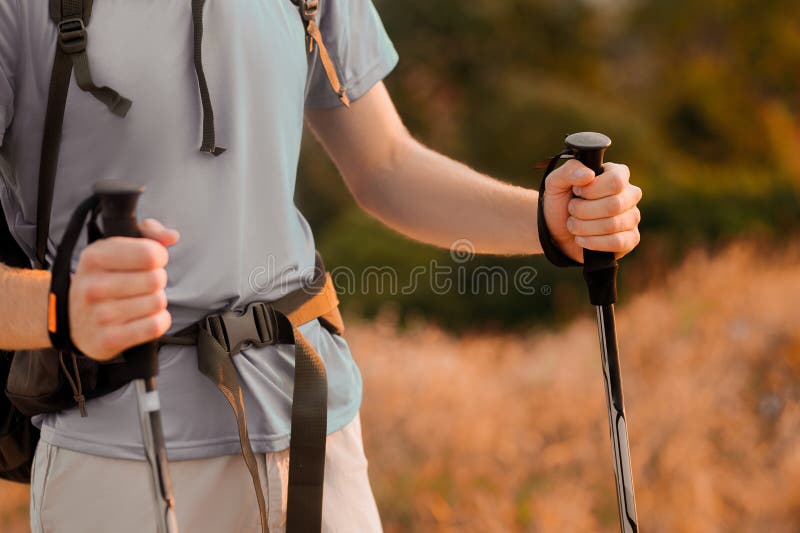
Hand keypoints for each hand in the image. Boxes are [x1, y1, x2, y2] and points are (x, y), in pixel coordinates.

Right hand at [69, 219, 179, 360]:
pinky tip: (143, 318)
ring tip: (138, 301)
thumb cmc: (103, 279)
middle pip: (156, 279)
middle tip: (141, 284)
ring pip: (158, 302)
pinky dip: (158, 321)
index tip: (151, 261)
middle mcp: (93, 286)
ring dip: (156, 302)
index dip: (159, 256)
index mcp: (94, 257)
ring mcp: (100, 315)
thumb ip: (148, 233)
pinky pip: (155, 325)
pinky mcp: (109, 339)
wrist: (73, 319)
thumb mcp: (117, 248)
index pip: (149, 254)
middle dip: (157, 281)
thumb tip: (171, 236)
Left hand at [542, 159, 641, 262]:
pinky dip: (594, 242)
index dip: (592, 189)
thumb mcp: (556, 183)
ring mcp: (632, 217)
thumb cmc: (560, 203)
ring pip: (613, 224)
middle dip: (583, 211)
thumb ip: (569, 171)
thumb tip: (589, 174)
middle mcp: (629, 195)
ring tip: (573, 225)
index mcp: (617, 175)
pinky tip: (582, 239)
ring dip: (584, 227)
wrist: (556, 231)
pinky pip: (619, 242)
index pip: (616, 180)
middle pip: (615, 204)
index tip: (576, 191)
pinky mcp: (630, 239)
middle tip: (571, 210)